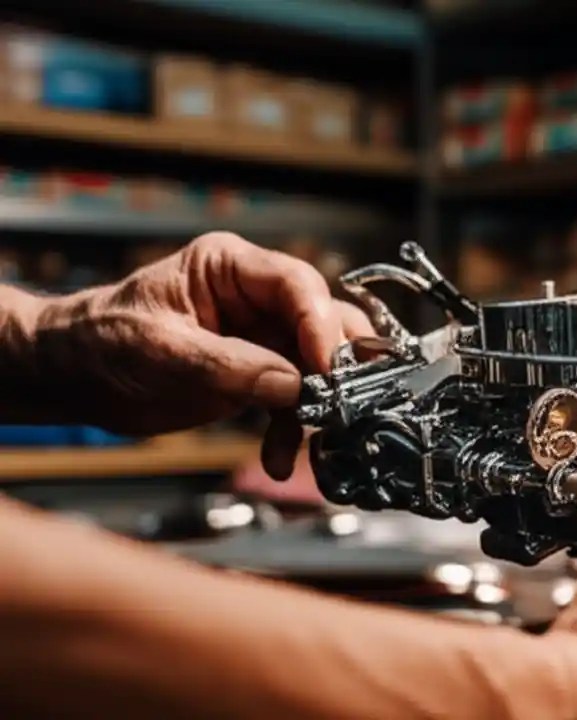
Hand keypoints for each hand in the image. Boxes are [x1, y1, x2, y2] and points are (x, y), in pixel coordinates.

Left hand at [27, 232, 371, 478]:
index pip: (297, 285)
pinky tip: (279, 457)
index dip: (320, 325)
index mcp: (230, 267)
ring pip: (318, 365)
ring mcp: (261, 337)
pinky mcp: (259, 376)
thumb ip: (230, 365)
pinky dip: (292, 431)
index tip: (330, 368)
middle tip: (342, 400)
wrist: (74, 378)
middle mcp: (256, 298)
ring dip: (320, 404)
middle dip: (335, 364)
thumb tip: (293, 384)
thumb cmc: (100, 343)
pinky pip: (294, 402)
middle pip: (322, 321)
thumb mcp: (161, 350)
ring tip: (314, 435)